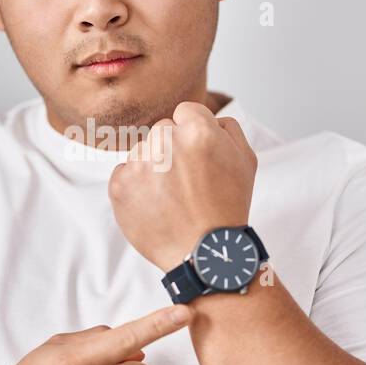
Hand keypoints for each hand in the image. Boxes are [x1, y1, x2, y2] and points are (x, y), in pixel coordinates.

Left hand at [108, 101, 258, 270]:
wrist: (204, 253)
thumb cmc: (228, 207)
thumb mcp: (246, 160)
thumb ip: (227, 127)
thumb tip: (207, 115)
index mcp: (198, 130)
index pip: (185, 112)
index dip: (193, 134)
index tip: (197, 158)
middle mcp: (165, 141)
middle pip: (162, 130)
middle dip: (172, 150)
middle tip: (187, 182)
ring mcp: (139, 163)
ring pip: (143, 152)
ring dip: (153, 169)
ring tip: (172, 198)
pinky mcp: (119, 184)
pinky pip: (124, 173)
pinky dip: (135, 187)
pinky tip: (155, 205)